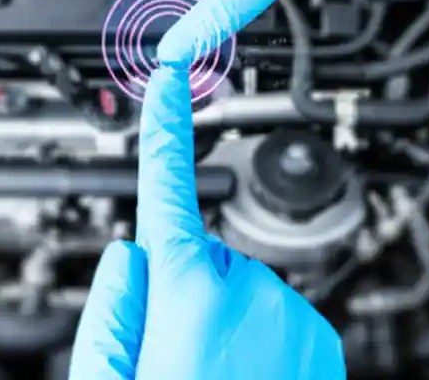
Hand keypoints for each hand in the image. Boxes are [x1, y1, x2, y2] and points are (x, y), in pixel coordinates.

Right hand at [68, 66, 344, 379]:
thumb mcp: (106, 378)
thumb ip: (109, 310)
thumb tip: (128, 255)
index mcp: (188, 289)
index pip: (170, 186)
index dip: (167, 128)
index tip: (172, 79)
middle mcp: (248, 288)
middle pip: (199, 259)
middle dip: (183, 293)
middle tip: (171, 355)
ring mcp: (291, 315)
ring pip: (239, 294)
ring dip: (222, 326)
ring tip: (210, 377)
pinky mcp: (322, 340)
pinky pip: (276, 321)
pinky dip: (259, 346)